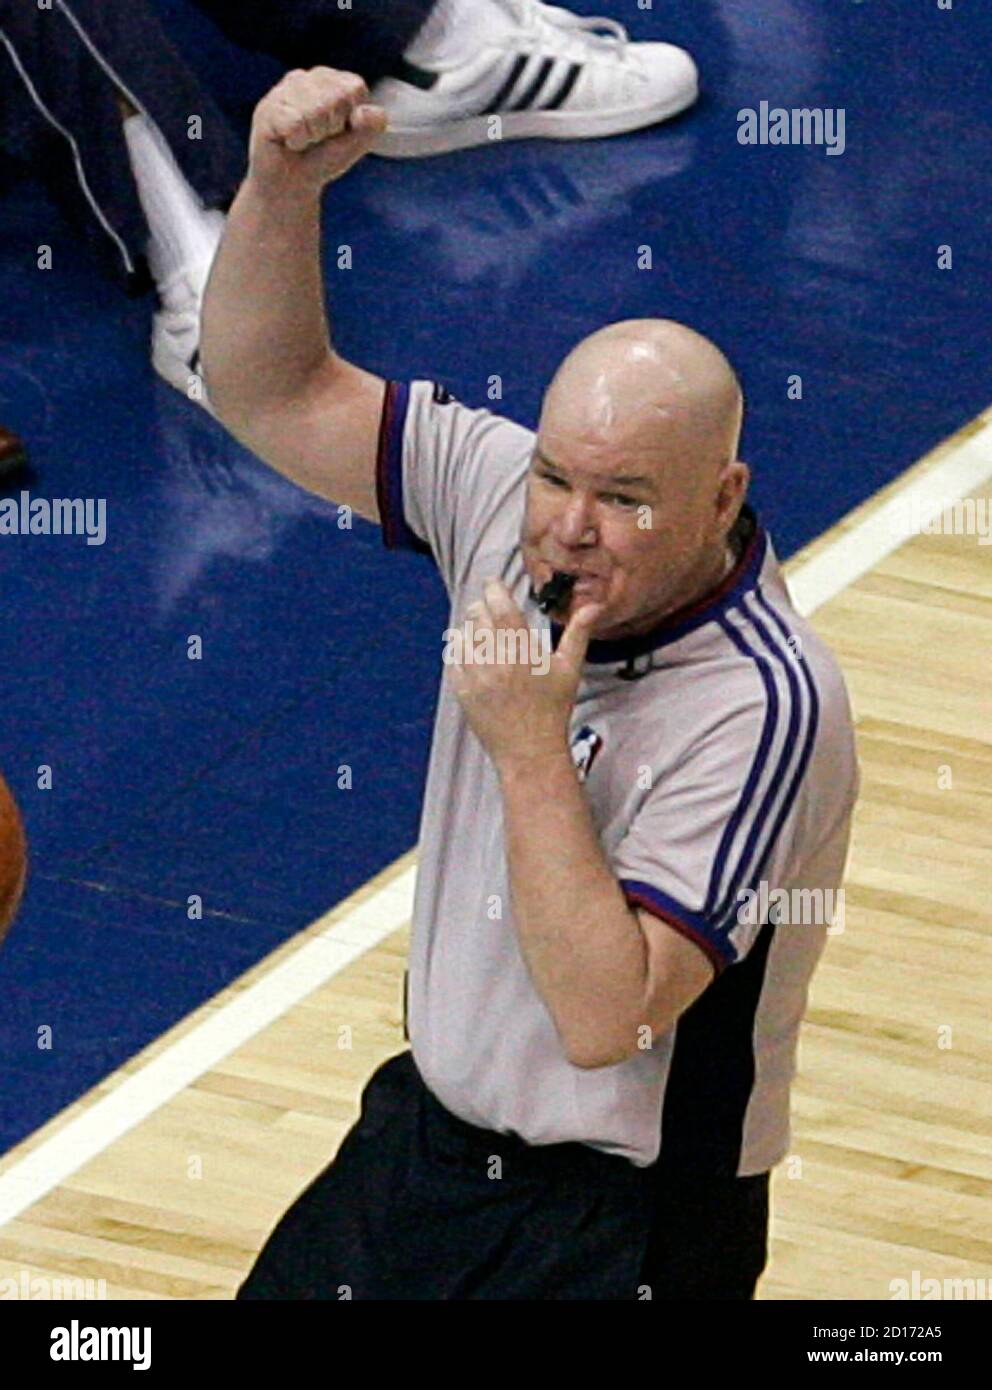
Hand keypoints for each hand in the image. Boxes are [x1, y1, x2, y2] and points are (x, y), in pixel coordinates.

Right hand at [248, 67, 387, 193]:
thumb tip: (363, 113)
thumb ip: (372, 125)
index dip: (350, 118)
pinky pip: (294, 123)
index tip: (338, 131)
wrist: (292, 184)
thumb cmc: (323, 158)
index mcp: (334, 81)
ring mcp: (286, 89)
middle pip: (336, 98)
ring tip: (303, 140)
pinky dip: (296, 141)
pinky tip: (288, 141)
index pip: (355, 89)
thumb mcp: (357, 143)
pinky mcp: (268, 106)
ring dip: (312, 136)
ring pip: (315, 110)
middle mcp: (309, 77)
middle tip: (317, 138)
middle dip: (331, 128)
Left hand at [445, 578, 602, 770]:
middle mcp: (495, 659)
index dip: (492, 589)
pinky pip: (453, 659)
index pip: (498, 603)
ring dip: (470, 630)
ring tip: (483, 635)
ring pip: (461, 635)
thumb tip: (594, 606)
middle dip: (482, 608)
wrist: (529, 750)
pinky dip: (460, 652)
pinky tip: (473, 656)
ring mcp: (475, 676)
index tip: (493, 585)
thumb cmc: (553, 709)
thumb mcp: (569, 669)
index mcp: (521, 649)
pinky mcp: (462, 691)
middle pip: (476, 615)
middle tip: (490, 610)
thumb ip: (578, 633)